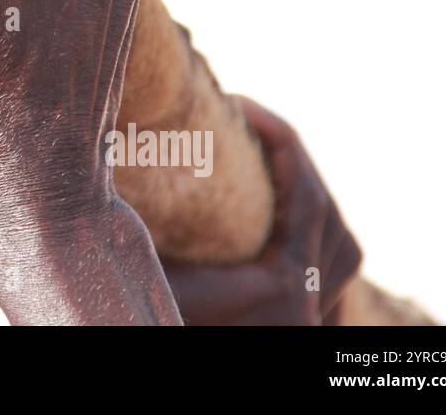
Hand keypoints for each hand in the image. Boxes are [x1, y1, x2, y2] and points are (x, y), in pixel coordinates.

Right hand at [160, 98, 362, 323]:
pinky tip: (284, 222)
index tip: (241, 106)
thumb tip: (102, 146)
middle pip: (329, 215)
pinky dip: (318, 243)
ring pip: (343, 250)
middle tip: (251, 123)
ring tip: (266, 166)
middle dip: (295, 160)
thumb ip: (140, 229)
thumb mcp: (142, 270)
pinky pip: (332, 281)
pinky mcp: (301, 329)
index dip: (281, 139)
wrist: (148, 339)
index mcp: (278, 288)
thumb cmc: (150, 320)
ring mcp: (307, 323)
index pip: (305, 196)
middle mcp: (304, 309)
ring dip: (312, 200)